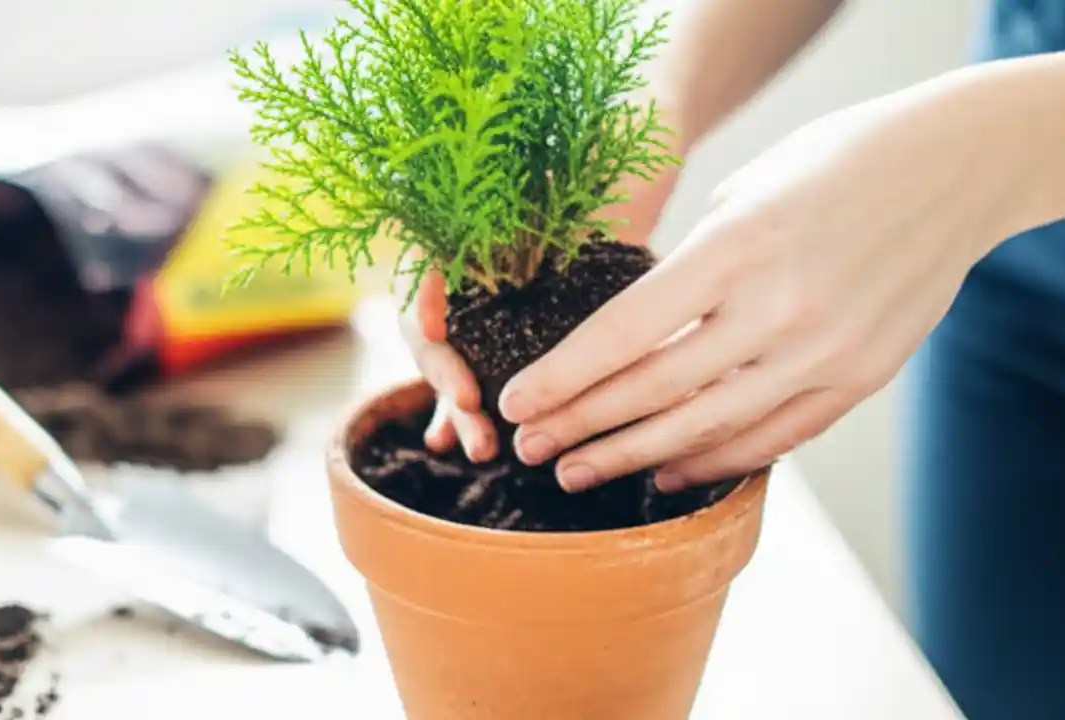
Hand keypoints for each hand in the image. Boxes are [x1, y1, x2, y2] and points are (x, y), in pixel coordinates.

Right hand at [401, 138, 682, 460]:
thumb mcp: (558, 156)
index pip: (421, 277)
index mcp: (462, 228)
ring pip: (466, 362)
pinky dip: (481, 408)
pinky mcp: (542, 323)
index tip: (435, 334)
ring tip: (485, 451)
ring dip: (464, 412)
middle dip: (449, 387)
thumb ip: (520, 199)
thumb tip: (470, 264)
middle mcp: (474, 267)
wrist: (643, 135)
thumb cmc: (597, 133)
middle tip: (477, 429)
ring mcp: (504, 298)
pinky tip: (470, 442)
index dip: (423, 312)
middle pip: (439, 338)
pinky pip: (503, 371)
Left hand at [500, 72, 1032, 491]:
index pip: (626, 332)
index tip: (516, 405)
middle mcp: (779, 308)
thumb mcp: (743, 190)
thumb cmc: (833, 162)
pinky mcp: (860, 379)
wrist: (954, 167)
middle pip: (655, 390)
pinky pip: (773, 438)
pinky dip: (714, 462)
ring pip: (708, 427)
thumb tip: (631, 338)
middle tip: (530, 449)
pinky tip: (667, 474)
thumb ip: (690, 269)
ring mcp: (825, 352)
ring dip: (632, 457)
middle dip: (581, 425)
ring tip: (578, 472)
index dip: (564, 377)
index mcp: (737, 246)